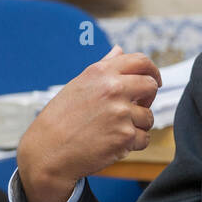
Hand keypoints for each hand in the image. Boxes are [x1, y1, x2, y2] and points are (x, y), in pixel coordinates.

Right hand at [17, 45, 162, 201]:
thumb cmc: (60, 119)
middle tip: (134, 108)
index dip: (153, 71)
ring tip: (112, 130)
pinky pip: (144, 138)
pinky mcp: (125, 137)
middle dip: (148, 98)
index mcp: (101, 72)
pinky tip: (113, 143)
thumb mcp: (78, 85)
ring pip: (148, 117)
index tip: (155, 81)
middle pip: (151, 86)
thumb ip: (104, 67)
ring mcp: (121, 113)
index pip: (141, 61)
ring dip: (137, 125)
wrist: (47, 151)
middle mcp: (113, 89)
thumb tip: (119, 50)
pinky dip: (133, 144)